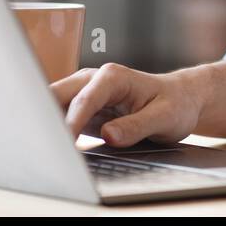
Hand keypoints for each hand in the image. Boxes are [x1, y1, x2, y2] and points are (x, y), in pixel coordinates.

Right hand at [50, 63, 207, 146]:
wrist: (181, 99)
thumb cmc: (175, 104)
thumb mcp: (165, 117)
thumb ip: (137, 126)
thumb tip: (109, 135)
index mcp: (113, 77)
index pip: (84, 100)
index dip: (70, 122)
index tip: (63, 143)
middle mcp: (94, 80)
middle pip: (56, 96)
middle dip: (45, 118)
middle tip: (44, 146)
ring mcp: (85, 93)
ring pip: (53, 106)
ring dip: (46, 125)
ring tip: (46, 148)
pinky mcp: (83, 108)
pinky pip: (60, 118)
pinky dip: (53, 130)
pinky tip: (54, 147)